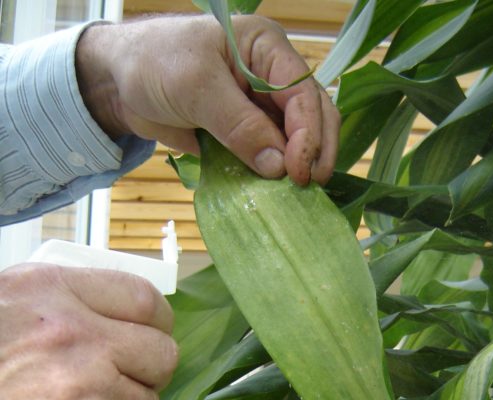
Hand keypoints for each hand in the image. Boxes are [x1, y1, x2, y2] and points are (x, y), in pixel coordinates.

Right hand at [0, 263, 178, 399]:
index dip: (156, 326)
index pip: (145, 301)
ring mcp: (82, 393)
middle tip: (116, 388)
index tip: (150, 339)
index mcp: (51, 294)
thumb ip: (54, 307)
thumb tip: (109, 321)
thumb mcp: (0, 307)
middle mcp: (74, 338)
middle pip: (160, 357)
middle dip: (144, 376)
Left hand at [76, 14, 340, 185]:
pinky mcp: (248, 135)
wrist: (118, 82)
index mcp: (267, 50)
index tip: (297, 171)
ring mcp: (262, 108)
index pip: (303, 94)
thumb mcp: (197, 87)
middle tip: (306, 187)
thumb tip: (277, 166)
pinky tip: (277, 195)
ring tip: (296, 195)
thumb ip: (239, 125)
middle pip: (314, 117)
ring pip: (297, 141)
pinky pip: (271, 159)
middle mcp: (273, 78)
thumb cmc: (155, 63)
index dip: (307, 134)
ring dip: (298, 167)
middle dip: (314, 152)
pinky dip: (275, 177)